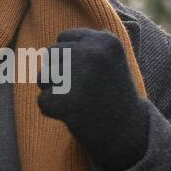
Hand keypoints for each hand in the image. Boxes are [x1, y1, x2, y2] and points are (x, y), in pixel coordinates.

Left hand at [36, 28, 148, 170]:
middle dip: (57, 72)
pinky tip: (73, 115)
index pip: (64, 38)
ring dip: (53, 90)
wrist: (128, 132)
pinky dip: (52, 111)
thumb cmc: (113, 94)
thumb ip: (86, 44)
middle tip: (81, 90)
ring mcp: (81, 78)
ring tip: (77, 100)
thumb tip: (52, 42)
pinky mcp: (67, 103)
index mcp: (106, 41)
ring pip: (42, 76)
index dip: (69, 58)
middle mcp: (94, 54)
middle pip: (51, 54)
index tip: (87, 74)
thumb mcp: (110, 59)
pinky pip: (42, 101)